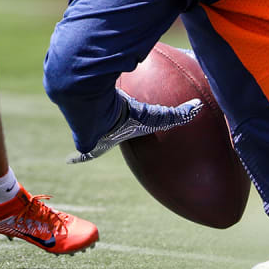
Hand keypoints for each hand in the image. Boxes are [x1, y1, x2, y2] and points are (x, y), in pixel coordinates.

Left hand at [68, 89, 202, 163]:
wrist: (99, 114)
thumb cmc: (128, 114)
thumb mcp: (156, 117)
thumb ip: (177, 114)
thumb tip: (198, 106)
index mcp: (123, 119)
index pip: (124, 119)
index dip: (122, 120)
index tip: (121, 122)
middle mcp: (108, 126)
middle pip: (108, 129)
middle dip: (105, 131)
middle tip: (104, 135)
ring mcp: (95, 134)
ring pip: (92, 137)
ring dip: (89, 141)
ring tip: (86, 149)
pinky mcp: (84, 143)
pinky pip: (80, 152)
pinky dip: (76, 157)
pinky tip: (70, 162)